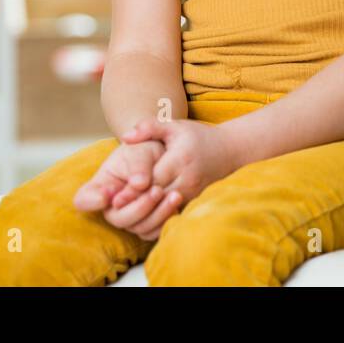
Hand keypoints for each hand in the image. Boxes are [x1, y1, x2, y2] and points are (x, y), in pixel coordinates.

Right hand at [72, 138, 180, 239]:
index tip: (104, 196)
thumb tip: (139, 184)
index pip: (84, 199)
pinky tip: (176, 204)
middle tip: (157, 189)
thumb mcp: (139, 151)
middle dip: (140, 206)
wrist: (160, 156)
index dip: (91, 201)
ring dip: (157, 214)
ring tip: (174, 195)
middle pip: (118, 218)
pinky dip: (166, 220)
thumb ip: (137, 165)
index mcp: (100, 186)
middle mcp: (111, 207)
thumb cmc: (143, 152)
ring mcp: (128, 218)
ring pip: (139, 228)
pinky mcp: (146, 224)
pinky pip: (154, 232)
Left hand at [117, 118, 240, 237]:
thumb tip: (126, 137)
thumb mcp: (174, 126)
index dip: (132, 190)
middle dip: (135, 203)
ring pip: (165, 208)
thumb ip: (149, 127)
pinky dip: (158, 215)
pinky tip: (143, 217)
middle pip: (157, 197)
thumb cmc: (197, 136)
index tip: (114, 197)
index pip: (152, 180)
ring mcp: (193, 191)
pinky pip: (174, 212)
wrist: (230, 150)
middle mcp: (188, 178)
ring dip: (146, 212)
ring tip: (124, 215)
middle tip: (113, 209)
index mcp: (180, 159)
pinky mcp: (195, 200)